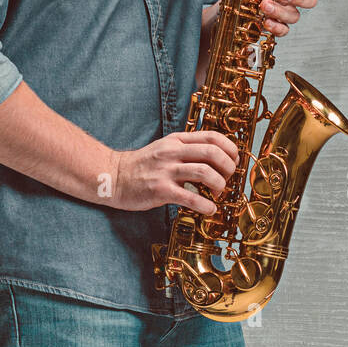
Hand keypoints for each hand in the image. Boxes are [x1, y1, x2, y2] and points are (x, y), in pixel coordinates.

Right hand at [109, 130, 239, 214]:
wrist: (113, 176)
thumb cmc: (142, 165)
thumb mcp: (164, 148)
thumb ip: (186, 149)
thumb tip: (215, 157)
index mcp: (176, 140)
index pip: (212, 136)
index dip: (229, 149)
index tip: (233, 161)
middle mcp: (172, 152)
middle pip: (212, 153)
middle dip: (228, 167)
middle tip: (228, 179)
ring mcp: (166, 170)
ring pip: (205, 172)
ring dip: (219, 185)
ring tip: (218, 194)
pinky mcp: (160, 190)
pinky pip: (191, 197)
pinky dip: (206, 205)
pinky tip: (209, 209)